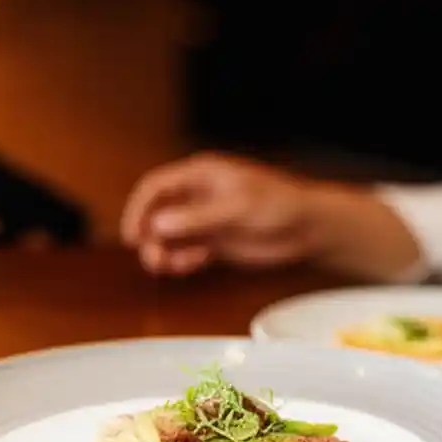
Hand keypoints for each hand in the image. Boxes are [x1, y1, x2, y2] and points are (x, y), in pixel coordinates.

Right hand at [120, 153, 419, 278]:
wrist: (308, 227)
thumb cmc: (280, 204)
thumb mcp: (237, 208)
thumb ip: (198, 217)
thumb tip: (160, 223)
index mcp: (201, 174)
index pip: (156, 187)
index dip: (139, 209)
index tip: (133, 235)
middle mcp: (197, 196)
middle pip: (157, 213)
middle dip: (150, 236)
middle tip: (154, 258)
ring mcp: (204, 219)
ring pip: (169, 236)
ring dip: (163, 251)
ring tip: (170, 266)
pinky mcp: (214, 241)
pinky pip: (186, 251)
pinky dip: (182, 260)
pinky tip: (192, 265)